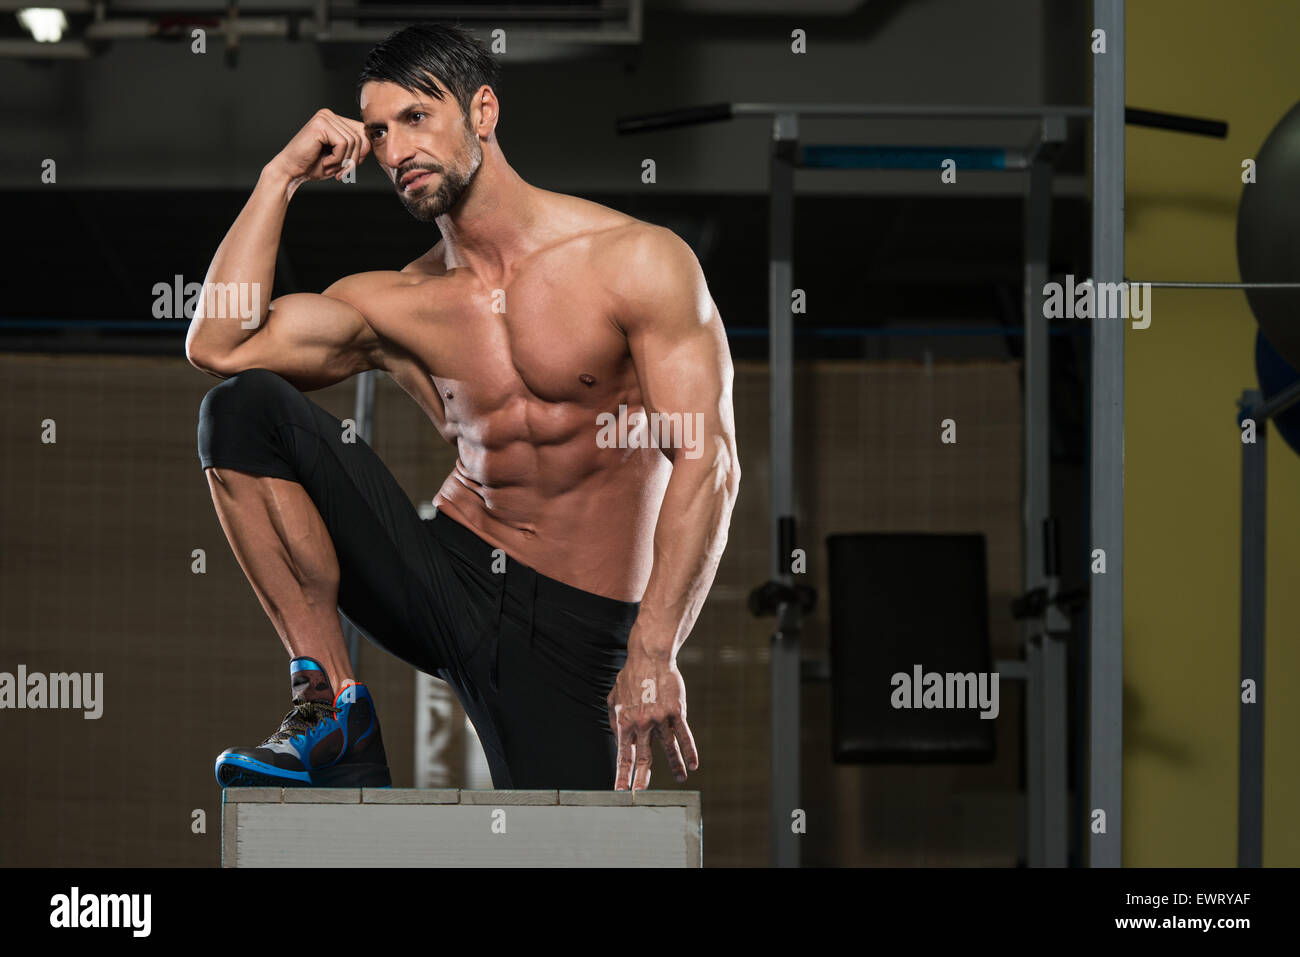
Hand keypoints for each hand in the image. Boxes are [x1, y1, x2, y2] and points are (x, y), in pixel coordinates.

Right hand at [270, 109, 370, 185]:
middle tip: (341, 172)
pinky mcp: (320, 124)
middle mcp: (329, 115)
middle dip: (354, 159)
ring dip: (345, 161)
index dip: (361, 154)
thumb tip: (373, 143)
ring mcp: (324, 117)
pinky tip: (324, 162)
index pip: (363, 133)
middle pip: (361, 137)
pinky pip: (343, 143)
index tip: (348, 168)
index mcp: (335, 121)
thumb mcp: (342, 157)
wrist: (291, 171)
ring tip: (330, 167)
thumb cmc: (313, 165)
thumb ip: (357, 148)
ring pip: (353, 141)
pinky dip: (337, 158)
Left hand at [606, 649, 698, 789]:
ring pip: (668, 749)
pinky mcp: (676, 712)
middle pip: (644, 757)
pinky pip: (684, 736)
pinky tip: (693, 763)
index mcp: (624, 722)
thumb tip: (617, 738)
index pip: (624, 755)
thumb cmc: (631, 677)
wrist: (650, 657)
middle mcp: (642, 723)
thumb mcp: (614, 698)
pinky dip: (689, 751)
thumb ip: (614, 720)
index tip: (621, 790)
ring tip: (680, 779)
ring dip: (674, 766)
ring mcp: (660, 718)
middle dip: (642, 778)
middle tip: (641, 793)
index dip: (622, 774)